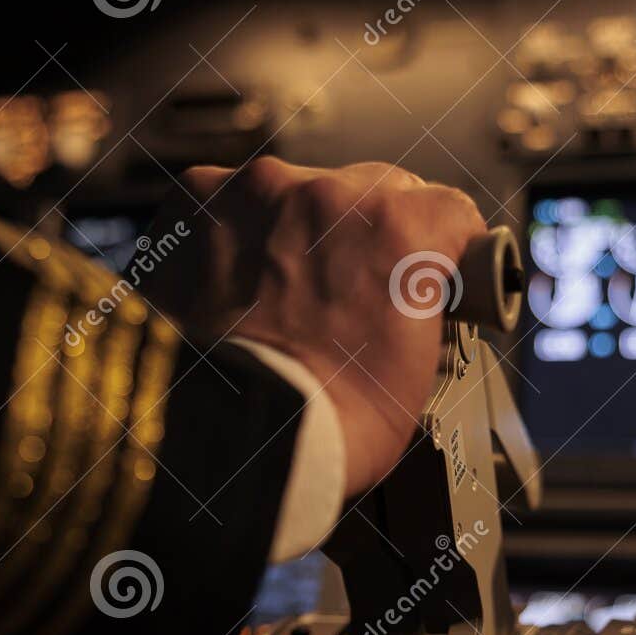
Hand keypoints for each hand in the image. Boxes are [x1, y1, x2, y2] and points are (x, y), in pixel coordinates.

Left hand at [146, 156, 487, 496]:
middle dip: (364, 236)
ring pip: (292, 194)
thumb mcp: (419, 362)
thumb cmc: (329, 426)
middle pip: (367, 190)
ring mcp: (254, 195)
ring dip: (294, 233)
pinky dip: (230, 239)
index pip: (443, 209)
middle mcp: (326, 194)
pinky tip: (228, 288)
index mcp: (397, 230)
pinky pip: (225, 204)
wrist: (236, 445)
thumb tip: (402, 284)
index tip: (422, 269)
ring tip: (277, 300)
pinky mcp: (193, 208)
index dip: (436, 247)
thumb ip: (418, 294)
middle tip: (346, 293)